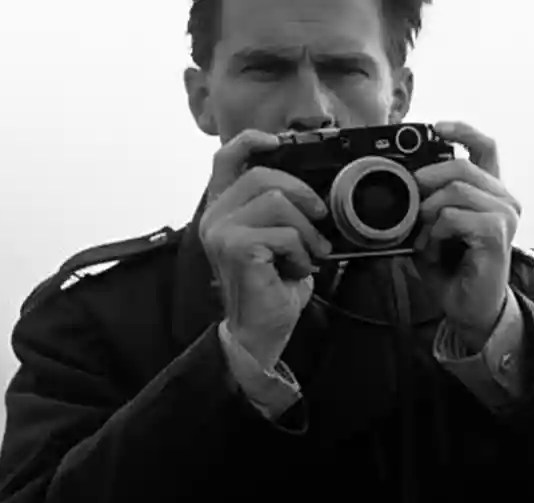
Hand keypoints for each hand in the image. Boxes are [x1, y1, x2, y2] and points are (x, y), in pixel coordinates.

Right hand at [199, 129, 332, 368]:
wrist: (260, 330)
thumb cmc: (272, 286)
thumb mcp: (278, 238)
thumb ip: (281, 208)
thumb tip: (315, 186)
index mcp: (223, 208)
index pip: (227, 157)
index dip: (253, 140)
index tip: (281, 141)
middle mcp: (215, 216)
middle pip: (263, 174)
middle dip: (303, 195)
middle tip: (319, 221)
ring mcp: (221, 231)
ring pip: (277, 200)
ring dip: (305, 230)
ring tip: (309, 253)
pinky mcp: (236, 248)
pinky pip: (283, 232)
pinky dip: (301, 251)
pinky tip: (297, 269)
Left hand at [412, 121, 521, 351]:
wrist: (469, 308)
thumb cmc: (454, 269)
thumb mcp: (434, 227)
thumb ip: (428, 201)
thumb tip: (405, 181)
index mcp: (491, 193)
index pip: (485, 147)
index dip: (461, 130)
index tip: (436, 127)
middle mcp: (504, 200)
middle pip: (462, 166)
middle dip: (428, 179)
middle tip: (412, 198)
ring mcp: (504, 216)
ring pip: (457, 190)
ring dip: (429, 213)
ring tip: (425, 237)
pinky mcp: (497, 234)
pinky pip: (454, 216)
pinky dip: (436, 231)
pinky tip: (434, 249)